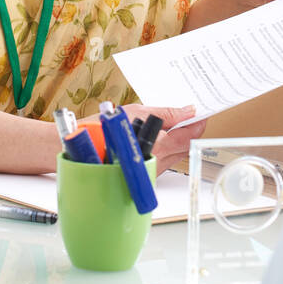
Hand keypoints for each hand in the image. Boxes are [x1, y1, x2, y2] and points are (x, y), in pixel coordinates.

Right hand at [78, 104, 207, 173]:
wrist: (81, 152)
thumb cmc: (102, 131)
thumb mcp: (137, 112)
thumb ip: (167, 113)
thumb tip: (188, 110)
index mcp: (160, 146)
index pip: (192, 134)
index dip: (200, 122)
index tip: (201, 112)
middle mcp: (159, 162)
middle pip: (187, 145)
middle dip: (190, 130)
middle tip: (187, 114)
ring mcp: (153, 169)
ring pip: (177, 153)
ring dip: (178, 139)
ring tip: (171, 122)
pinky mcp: (146, 173)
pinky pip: (164, 159)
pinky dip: (166, 147)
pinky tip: (158, 135)